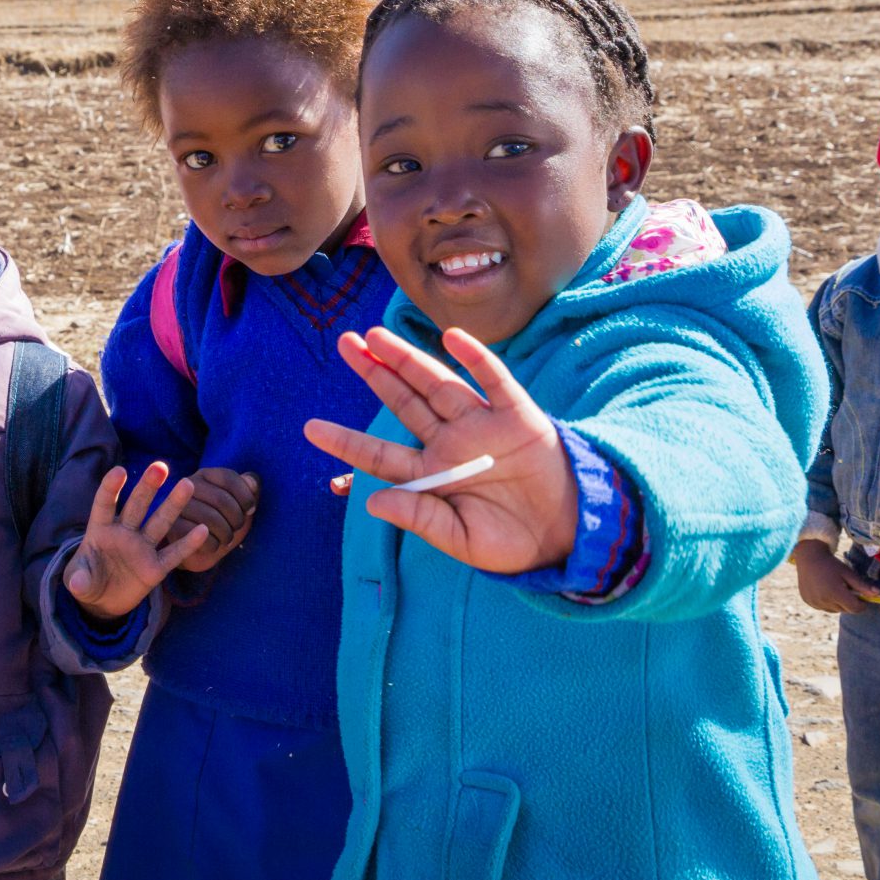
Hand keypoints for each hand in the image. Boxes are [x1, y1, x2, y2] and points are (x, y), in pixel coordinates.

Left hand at [63, 461, 207, 620]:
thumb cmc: (87, 582)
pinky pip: (173, 554)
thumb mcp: (78, 583)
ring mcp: (142, 549)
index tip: (119, 471)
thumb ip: (79, 580)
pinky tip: (203, 529)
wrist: (103, 602)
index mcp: (100, 530)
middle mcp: (124, 533)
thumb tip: (76, 583)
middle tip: (160, 466)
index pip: (105, 504)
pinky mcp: (155, 568)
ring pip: (160, 523)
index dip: (111, 488)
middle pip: (137, 506)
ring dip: (173, 504)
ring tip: (187, 484)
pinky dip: (188, 544)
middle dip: (147, 487)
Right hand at [168, 468, 258, 572]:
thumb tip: (252, 482)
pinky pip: (201, 537)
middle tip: (236, 528)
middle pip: (221, 499)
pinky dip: (214, 545)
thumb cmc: (222, 522)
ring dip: (227, 534)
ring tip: (226, 538)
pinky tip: (213, 545)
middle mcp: (189, 486)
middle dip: (237, 519)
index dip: (246, 497)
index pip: (229, 478)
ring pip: (211, 519)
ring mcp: (178, 506)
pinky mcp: (174, 528)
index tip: (250, 510)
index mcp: (206, 475)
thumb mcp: (239, 504)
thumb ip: (249, 489)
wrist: (197, 550)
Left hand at [304, 326, 576, 573]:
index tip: (309, 429)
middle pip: (404, 402)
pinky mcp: (519, 416)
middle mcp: (451, 443)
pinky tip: (452, 339)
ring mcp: (483, 426)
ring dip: (409, 359)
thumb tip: (371, 502)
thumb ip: (419, 519)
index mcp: (432, 476)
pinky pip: (494, 381)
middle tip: (344, 344)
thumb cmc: (511, 543)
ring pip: (438, 384)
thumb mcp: (462, 540)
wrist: (571, 535)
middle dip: (375, 373)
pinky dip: (476, 359)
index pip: (380, 454)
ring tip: (376, 336)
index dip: (346, 442)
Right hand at [791, 539, 877, 613]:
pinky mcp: (809, 602)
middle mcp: (824, 600)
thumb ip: (862, 585)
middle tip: (847, 589)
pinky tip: (824, 589)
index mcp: (835, 592)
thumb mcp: (848, 573)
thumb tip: (878, 593)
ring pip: (835, 610)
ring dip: (838, 603)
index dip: (862, 605)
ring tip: (835, 588)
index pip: (855, 609)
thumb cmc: (830, 564)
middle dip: (849, 603)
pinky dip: (827, 602)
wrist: (808, 557)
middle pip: (845, 610)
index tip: (863, 598)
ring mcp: (815, 602)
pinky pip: (824, 607)